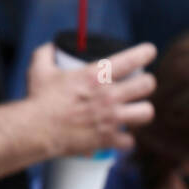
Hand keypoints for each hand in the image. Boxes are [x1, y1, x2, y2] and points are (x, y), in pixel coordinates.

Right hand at [26, 41, 156, 157]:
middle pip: (147, 85)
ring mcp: (112, 119)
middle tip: (142, 85)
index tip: (150, 51)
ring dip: (142, 111)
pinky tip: (121, 136)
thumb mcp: (40, 67)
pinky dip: (126, 139)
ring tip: (136, 110)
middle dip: (146, 83)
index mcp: (96, 75)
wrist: (38, 130)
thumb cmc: (39, 98)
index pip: (130, 59)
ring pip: (147, 113)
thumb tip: (52, 48)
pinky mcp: (109, 139)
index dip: (145, 53)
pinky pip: (130, 141)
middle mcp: (109, 95)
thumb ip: (47, 53)